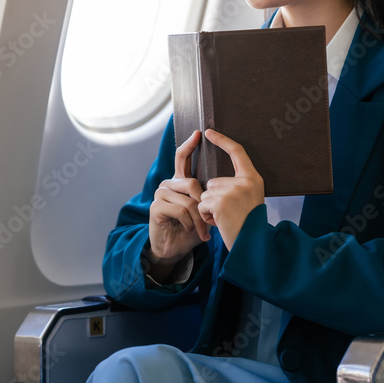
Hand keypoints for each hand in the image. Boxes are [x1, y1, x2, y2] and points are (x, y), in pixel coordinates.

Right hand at [148, 131, 210, 278]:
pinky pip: (180, 210)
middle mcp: (168, 184)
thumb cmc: (191, 229)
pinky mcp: (155, 207)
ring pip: (188, 199)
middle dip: (204, 202)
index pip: (182, 157)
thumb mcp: (204, 211)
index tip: (199, 133)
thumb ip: (210, 196)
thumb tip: (227, 184)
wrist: (174, 249)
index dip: (190, 145)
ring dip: (199, 218)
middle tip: (210, 220)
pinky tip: (190, 230)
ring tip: (203, 231)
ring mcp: (160, 194)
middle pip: (190, 181)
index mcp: (180, 182)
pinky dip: (189, 223)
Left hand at [198, 129, 265, 249]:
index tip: (208, 132)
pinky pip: (202, 204)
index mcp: (253, 178)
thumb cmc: (248, 226)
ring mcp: (234, 190)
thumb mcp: (248, 200)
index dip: (222, 140)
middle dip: (213, 199)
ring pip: (205, 194)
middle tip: (229, 214)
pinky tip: (219, 223)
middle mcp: (245, 181)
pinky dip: (206, 216)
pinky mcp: (222, 201)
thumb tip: (212, 180)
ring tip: (225, 220)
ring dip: (209, 209)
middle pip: (213, 182)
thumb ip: (236, 187)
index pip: (238, 152)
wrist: (254, 246)